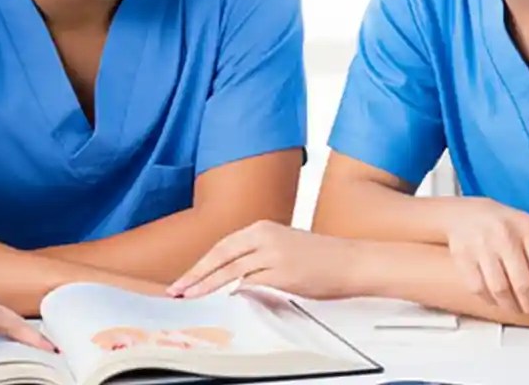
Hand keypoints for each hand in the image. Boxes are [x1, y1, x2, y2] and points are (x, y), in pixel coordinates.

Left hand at [166, 221, 358, 299]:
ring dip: (208, 286)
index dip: (200, 264)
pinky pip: (251, 284)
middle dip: (196, 275)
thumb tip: (231, 277)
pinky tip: (221, 300)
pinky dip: (233, 292)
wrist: (350, 261)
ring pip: (231, 271)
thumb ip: (255, 257)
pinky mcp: (283, 272)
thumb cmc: (320, 258)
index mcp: (261, 227)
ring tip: (191, 297)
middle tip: (177, 290)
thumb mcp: (281, 246)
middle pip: (220, 256)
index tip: (185, 278)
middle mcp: (264, 236)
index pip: (221, 246)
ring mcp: (273, 254)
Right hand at [444, 198, 528, 327]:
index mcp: (527, 229)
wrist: (466, 214)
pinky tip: (499, 300)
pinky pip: (479, 289)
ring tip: (519, 307)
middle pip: (523, 284)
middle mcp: (504, 236)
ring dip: (513, 306)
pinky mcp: (463, 257)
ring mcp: (481, 247)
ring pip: (500, 290)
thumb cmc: (507, 225)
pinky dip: (491, 301)